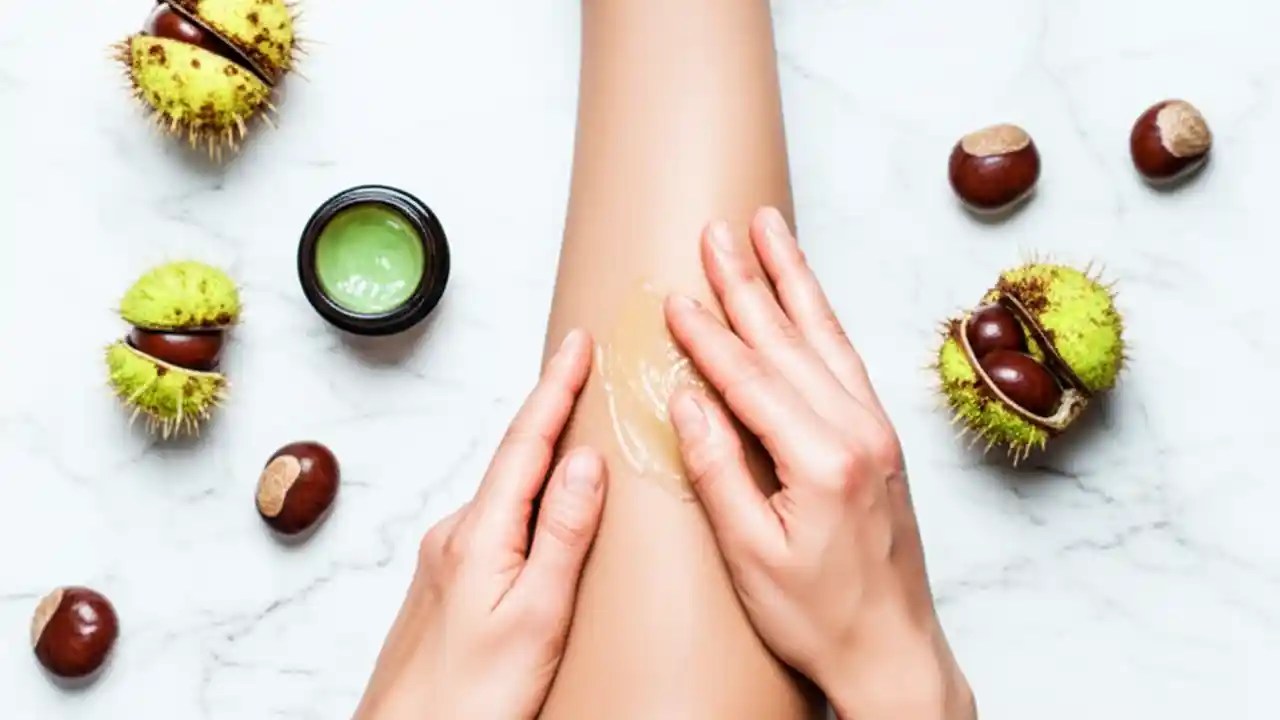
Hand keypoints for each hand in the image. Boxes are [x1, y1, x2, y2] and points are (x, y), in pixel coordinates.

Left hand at [354, 329, 606, 719]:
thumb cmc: (472, 696)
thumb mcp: (537, 614)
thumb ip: (563, 533)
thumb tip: (586, 457)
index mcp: (481, 533)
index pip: (527, 441)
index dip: (556, 386)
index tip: (578, 341)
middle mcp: (457, 535)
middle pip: (514, 458)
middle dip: (550, 410)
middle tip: (582, 369)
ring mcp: (446, 560)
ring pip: (504, 492)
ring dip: (539, 458)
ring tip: (575, 432)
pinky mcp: (446, 586)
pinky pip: (494, 523)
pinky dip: (524, 501)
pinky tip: (541, 515)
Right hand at [664, 209, 975, 719]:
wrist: (893, 650)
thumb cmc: (818, 617)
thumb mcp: (750, 556)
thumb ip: (718, 470)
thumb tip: (687, 399)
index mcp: (824, 461)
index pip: (751, 379)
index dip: (708, 336)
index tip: (676, 298)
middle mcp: (859, 433)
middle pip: (790, 340)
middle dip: (750, 281)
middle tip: (718, 231)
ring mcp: (877, 431)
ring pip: (826, 337)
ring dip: (794, 280)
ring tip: (770, 230)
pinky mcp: (882, 439)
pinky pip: (847, 360)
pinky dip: (822, 319)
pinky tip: (806, 298)